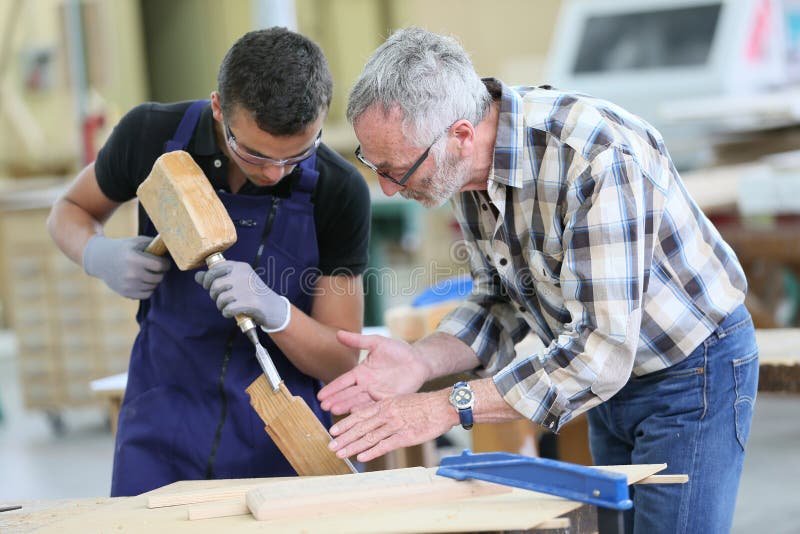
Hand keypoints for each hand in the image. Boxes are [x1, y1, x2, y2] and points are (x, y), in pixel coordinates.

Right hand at [82, 235, 170, 298]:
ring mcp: (128, 285)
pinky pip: (146, 295)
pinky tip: (143, 281)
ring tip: (149, 273)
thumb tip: (172, 245)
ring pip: (153, 286)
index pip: (160, 265)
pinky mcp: (126, 293)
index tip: (164, 262)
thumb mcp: (136, 241)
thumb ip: (153, 244)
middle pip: (158, 277)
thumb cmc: (123, 248)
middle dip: (160, 272)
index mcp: (134, 259)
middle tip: (157, 268)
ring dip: (154, 280)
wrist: (100, 260)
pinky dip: (148, 289)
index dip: (165, 264)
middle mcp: (131, 273)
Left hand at [194, 260, 289, 331]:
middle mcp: (243, 275)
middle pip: (215, 285)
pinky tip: (231, 313)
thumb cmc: (252, 293)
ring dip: (221, 306)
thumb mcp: (237, 281)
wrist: (274, 307)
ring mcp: (247, 288)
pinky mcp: (250, 303)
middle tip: (221, 300)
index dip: (207, 279)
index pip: (215, 268)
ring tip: (228, 307)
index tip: (208, 286)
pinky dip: (227, 313)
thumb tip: (197, 276)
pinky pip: (228, 309)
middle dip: (214, 295)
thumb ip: (217, 278)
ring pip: (220, 298)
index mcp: (240, 267)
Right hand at [317, 331, 430, 414]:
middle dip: (336, 400)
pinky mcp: (390, 400)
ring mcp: (378, 394)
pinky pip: (376, 405)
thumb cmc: (398, 350)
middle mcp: (367, 385)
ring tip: (335, 411)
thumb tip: (338, 333)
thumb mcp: (377, 342)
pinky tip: (356, 413)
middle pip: (348, 394)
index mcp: (362, 372)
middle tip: (324, 406)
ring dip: (347, 407)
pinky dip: (366, 409)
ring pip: (359, 402)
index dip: (332, 388)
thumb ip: (358, 340)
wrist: (419, 360)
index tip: (320, 396)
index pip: (343, 381)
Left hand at [328, 391, 456, 462]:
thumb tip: (369, 402)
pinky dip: (372, 451)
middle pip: (361, 427)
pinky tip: (361, 457)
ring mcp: (395, 425)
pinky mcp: (405, 437)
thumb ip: (383, 402)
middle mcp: (387, 414)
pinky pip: (385, 445)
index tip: (333, 431)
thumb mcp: (399, 398)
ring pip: (370, 437)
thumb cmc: (422, 403)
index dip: (345, 423)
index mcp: (384, 404)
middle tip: (331, 446)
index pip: (360, 415)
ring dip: (353, 447)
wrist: (442, 406)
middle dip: (344, 438)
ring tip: (341, 454)